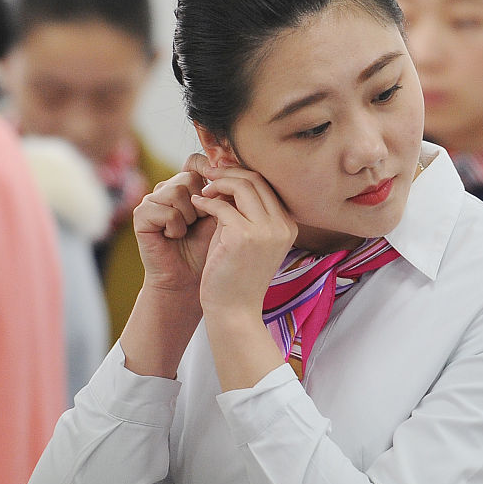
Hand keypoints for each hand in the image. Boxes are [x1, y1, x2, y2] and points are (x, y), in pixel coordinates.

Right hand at [132, 153, 217, 297]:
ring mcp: (151, 200)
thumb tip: (227, 166)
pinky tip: (171, 238)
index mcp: (184, 185)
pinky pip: (167, 212)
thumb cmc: (205, 248)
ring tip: (184, 232)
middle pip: (188, 177)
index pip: (195, 162)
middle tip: (196, 224)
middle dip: (201, 205)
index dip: (208, 173)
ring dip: (188, 218)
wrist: (187, 278)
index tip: (217, 195)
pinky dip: (175, 228)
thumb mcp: (218, 215)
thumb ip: (220, 191)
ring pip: (177, 193)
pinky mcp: (141, 215)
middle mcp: (165, 189)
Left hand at [190, 160, 297, 319]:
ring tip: (201, 190)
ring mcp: (265, 230)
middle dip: (228, 171)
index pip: (266, 184)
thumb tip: (225, 183)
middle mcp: (281, 225)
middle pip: (256, 179)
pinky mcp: (243, 236)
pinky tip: (195, 204)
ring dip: (217, 183)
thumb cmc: (236, 277)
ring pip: (241, 185)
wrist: (234, 311)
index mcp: (287, 225)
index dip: (240, 174)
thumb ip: (243, 213)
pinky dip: (205, 202)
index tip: (219, 174)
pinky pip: (221, 205)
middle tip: (206, 173)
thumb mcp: (247, 240)